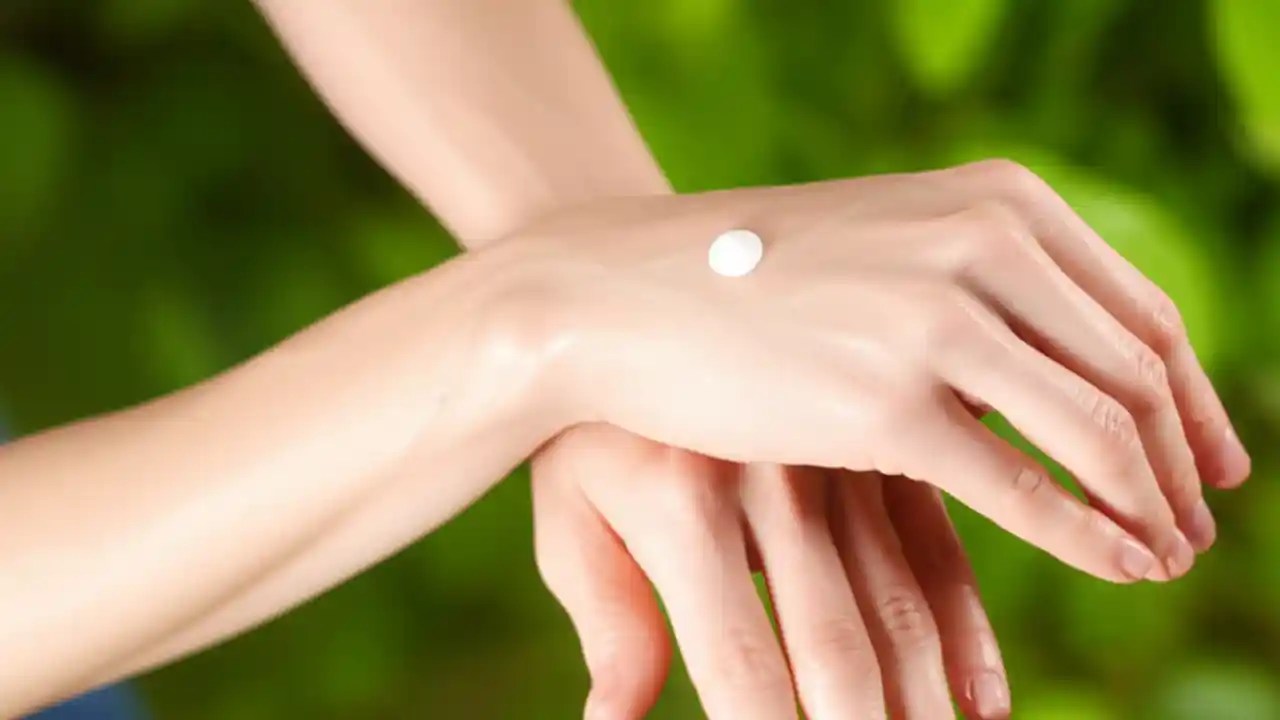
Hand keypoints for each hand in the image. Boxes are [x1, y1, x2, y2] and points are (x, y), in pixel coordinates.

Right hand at [526, 159, 1249, 580]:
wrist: (619, 290)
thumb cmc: (746, 278)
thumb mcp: (885, 245)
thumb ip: (977, 284)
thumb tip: (1060, 361)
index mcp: (992, 201)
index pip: (1137, 311)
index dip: (1192, 396)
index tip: (1212, 457)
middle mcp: (979, 246)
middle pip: (1137, 373)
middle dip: (1184, 460)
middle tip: (1199, 521)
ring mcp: (933, 321)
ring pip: (1100, 430)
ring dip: (1150, 503)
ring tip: (1166, 554)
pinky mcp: (883, 402)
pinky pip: (1023, 484)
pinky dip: (1089, 532)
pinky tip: (1118, 561)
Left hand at [534, 424, 1008, 719]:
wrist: (639, 284)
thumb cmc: (590, 428)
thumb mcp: (573, 517)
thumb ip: (610, 621)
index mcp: (685, 511)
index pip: (740, 670)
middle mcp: (772, 485)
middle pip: (838, 652)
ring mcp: (838, 457)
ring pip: (905, 607)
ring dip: (929, 702)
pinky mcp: (884, 438)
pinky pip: (944, 547)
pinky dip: (971, 633)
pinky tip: (984, 704)